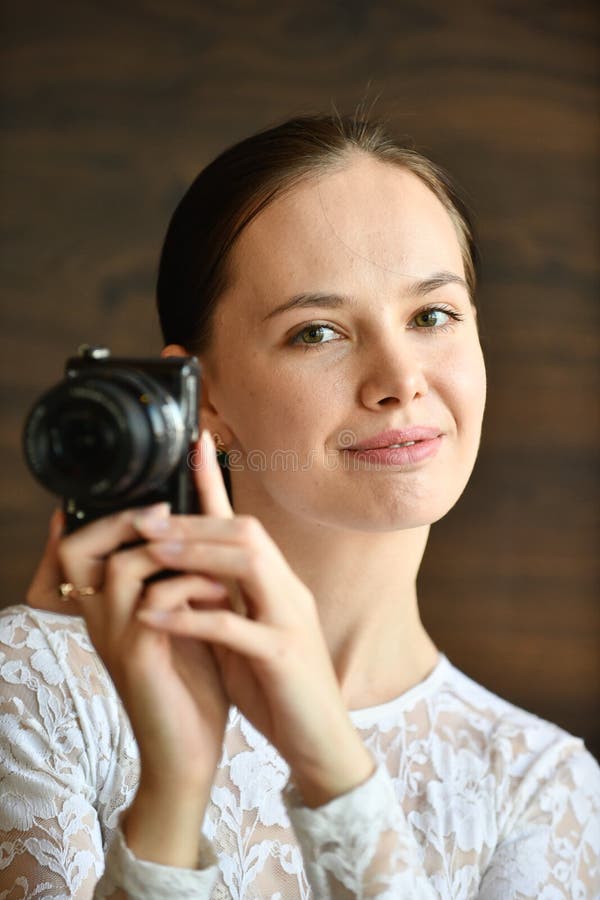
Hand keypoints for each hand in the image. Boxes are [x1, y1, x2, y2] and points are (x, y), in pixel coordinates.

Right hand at [26, 494, 232, 864]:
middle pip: (81, 548)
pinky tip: (221, 592)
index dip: (98, 516)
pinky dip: (191, 587)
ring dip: (171, 550)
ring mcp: (117, 639)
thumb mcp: (184, 621)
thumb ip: (180, 581)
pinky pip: (155, 604)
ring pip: (121, 567)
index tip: (138, 489)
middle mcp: (103, 619)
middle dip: (124, 519)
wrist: (188, 753)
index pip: (80, 548)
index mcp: (110, 608)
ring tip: (210, 552)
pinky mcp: (141, 659)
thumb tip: (197, 536)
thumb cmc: (188, 685)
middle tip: (164, 508)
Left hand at [135, 430, 374, 807]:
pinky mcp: (285, 655)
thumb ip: (219, 603)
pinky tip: (156, 617)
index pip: (244, 522)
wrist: (320, 743)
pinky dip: (193, 617)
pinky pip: (235, 625)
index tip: (194, 442)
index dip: (218, 481)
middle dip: (195, 519)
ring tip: (154, 553)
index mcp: (277, 584)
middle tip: (146, 519)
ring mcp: (290, 619)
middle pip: (246, 531)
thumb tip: (176, 577)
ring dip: (198, 552)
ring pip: (249, 561)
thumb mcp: (242, 637)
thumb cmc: (278, 690)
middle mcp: (288, 590)